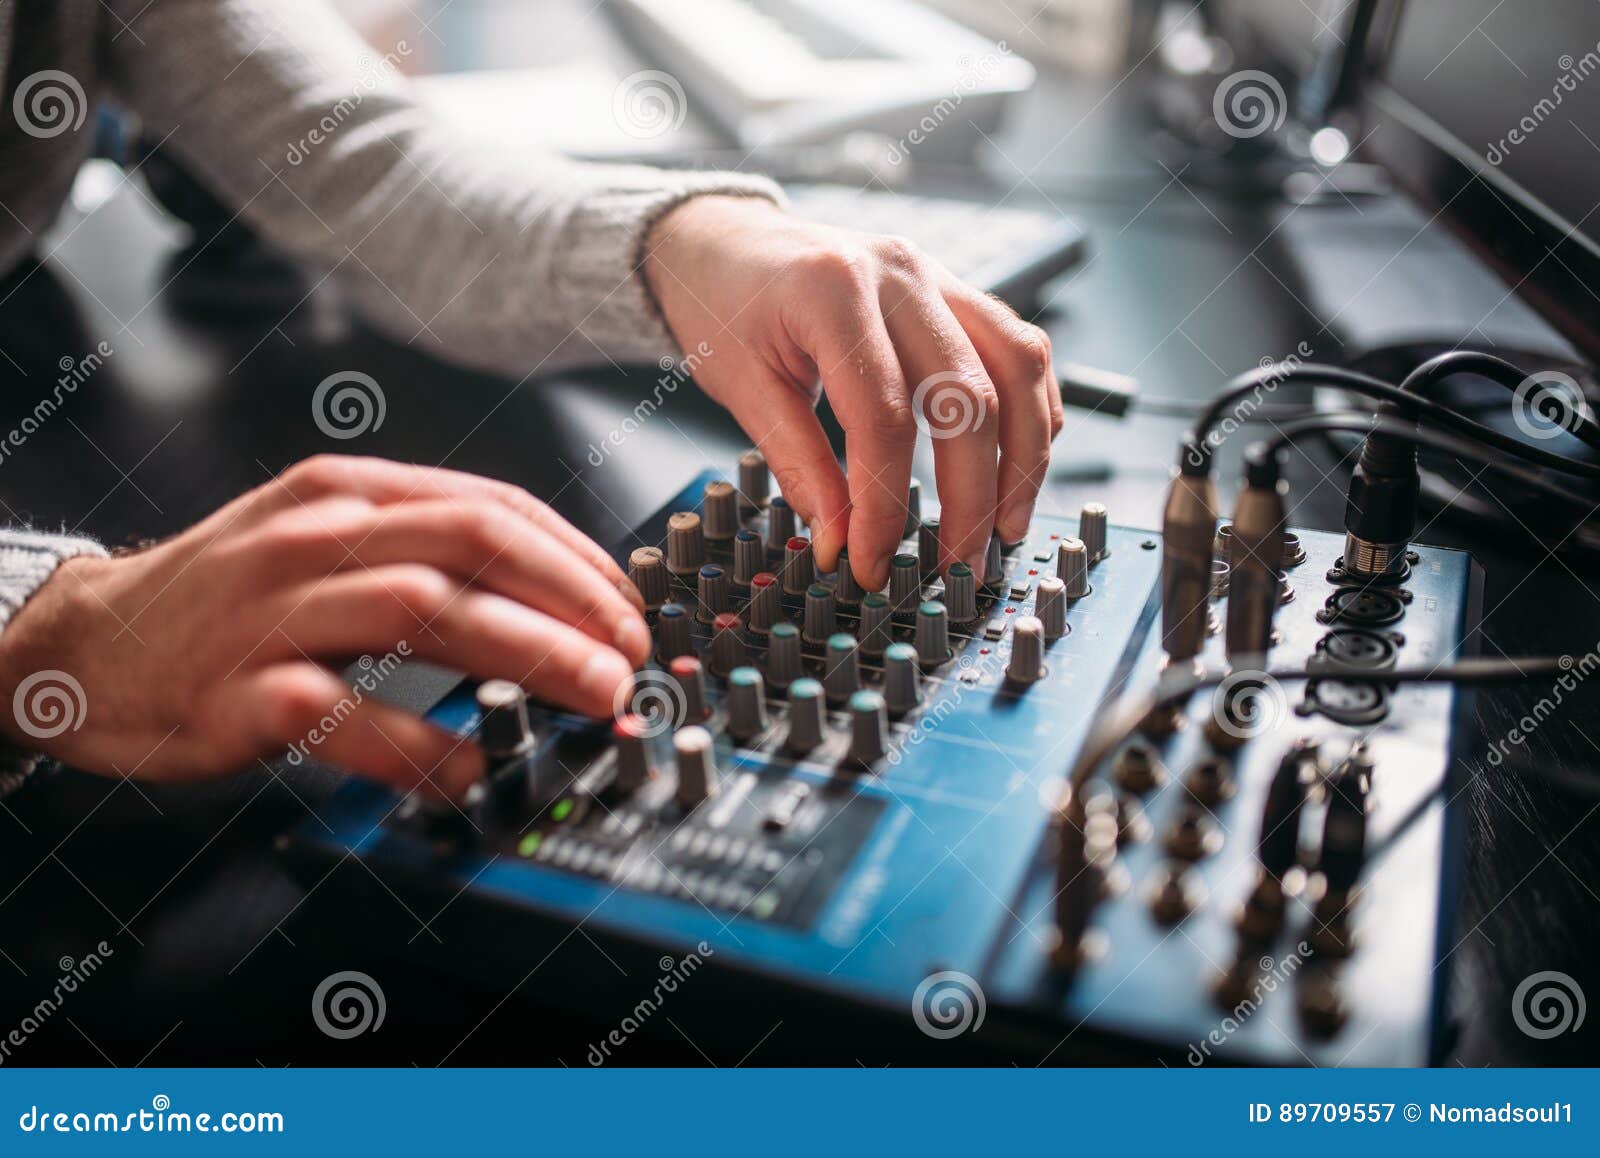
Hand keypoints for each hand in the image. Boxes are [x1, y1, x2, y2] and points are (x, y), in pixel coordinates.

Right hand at [0, 456, 648, 799]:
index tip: (628, 605)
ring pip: (421, 611)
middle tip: (632, 652)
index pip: (489, 506)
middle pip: (472, 545)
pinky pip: (343, 715)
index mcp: (348, 492)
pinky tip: (472, 771)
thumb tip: (544, 589)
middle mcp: (317, 537)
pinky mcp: (240, 691)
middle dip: (571, 597)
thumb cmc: (224, 598)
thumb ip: (419, 552)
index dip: (576, 557)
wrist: (86, 646)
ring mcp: (275, 611)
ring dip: (525, 653)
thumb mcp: (321, 540)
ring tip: (593, 695)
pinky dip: (418, 743)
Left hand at [644, 195, 1062, 590]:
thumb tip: (840, 538)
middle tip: (958, 564)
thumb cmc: (724, 302)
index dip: (884, 503)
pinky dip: (1032, 410)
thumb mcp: (742, 388)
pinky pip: (1019, 348)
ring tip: (1005, 525)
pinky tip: (1018, 464)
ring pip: (1018, 366)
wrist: (725, 238)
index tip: (871, 561)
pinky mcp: (954, 289)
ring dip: (1025, 456)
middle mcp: (899, 274)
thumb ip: (798, 464)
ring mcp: (936, 275)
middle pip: (969, 396)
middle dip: (972, 496)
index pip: (884, 417)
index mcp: (833, 290)